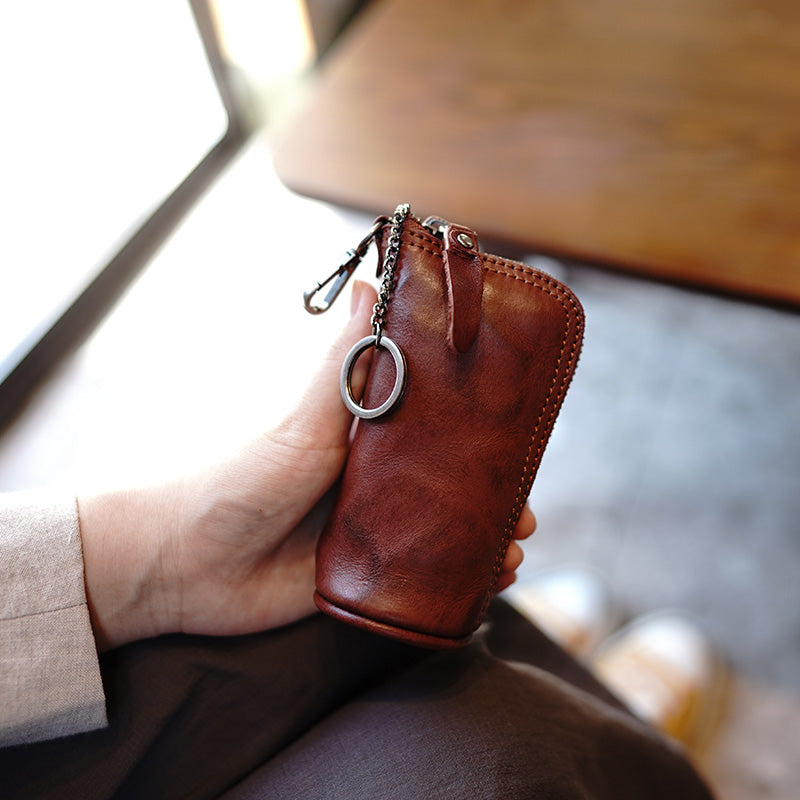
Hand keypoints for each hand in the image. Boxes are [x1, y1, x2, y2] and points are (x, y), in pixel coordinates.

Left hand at [79, 281, 535, 650]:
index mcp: (365, 431)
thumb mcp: (302, 415)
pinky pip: (421, 577)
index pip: (436, 422)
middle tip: (521, 504)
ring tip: (512, 544)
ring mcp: (370, 527)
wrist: (185, 562)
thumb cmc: (241, 476)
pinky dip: (459, 580)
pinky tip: (487, 581)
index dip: (479, 429)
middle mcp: (373, 476)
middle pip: (449, 480)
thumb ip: (343, 359)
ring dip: (484, 536)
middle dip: (493, 491)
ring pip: (444, 529)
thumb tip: (371, 280)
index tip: (518, 434)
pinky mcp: (364, 575)